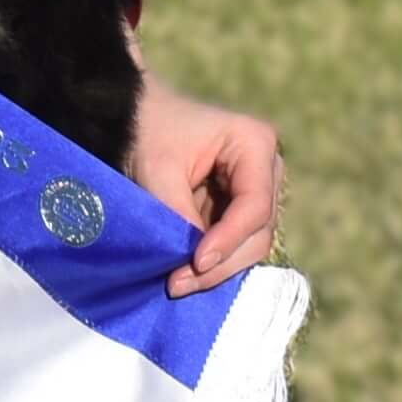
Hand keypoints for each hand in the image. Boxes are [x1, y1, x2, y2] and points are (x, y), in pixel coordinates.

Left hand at [130, 74, 284, 296]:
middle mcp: (267, 167)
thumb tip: (198, 265)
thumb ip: (181, 216)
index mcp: (255, 142)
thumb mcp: (159, 172)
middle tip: (179, 283)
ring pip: (251, 243)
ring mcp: (258, 189)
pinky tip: (184, 275)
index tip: (197, 262)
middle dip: (222, 262)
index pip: (254, 205)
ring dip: (217, 268)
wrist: (134, 117)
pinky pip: (236, 243)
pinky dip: (212, 261)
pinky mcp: (241, 208)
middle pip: (258, 230)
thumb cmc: (148, 133)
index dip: (229, 239)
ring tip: (177, 283)